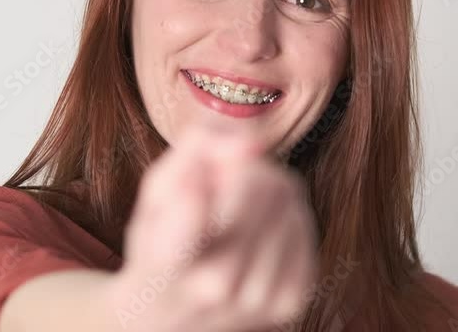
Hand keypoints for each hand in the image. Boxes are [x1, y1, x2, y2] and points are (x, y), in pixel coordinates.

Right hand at [107, 125, 318, 331]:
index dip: (193, 195)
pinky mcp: (290, 302)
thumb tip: (249, 142)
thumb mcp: (154, 195)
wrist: (174, 319)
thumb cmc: (161, 243)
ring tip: (239, 204)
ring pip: (284, 202)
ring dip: (266, 186)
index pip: (185, 230)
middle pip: (253, 190)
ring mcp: (256, 300)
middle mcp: (212, 291)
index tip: (194, 181)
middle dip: (240, 167)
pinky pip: (303, 225)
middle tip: (220, 175)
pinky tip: (261, 226)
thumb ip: (190, 154)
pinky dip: (286, 214)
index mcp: (164, 268)